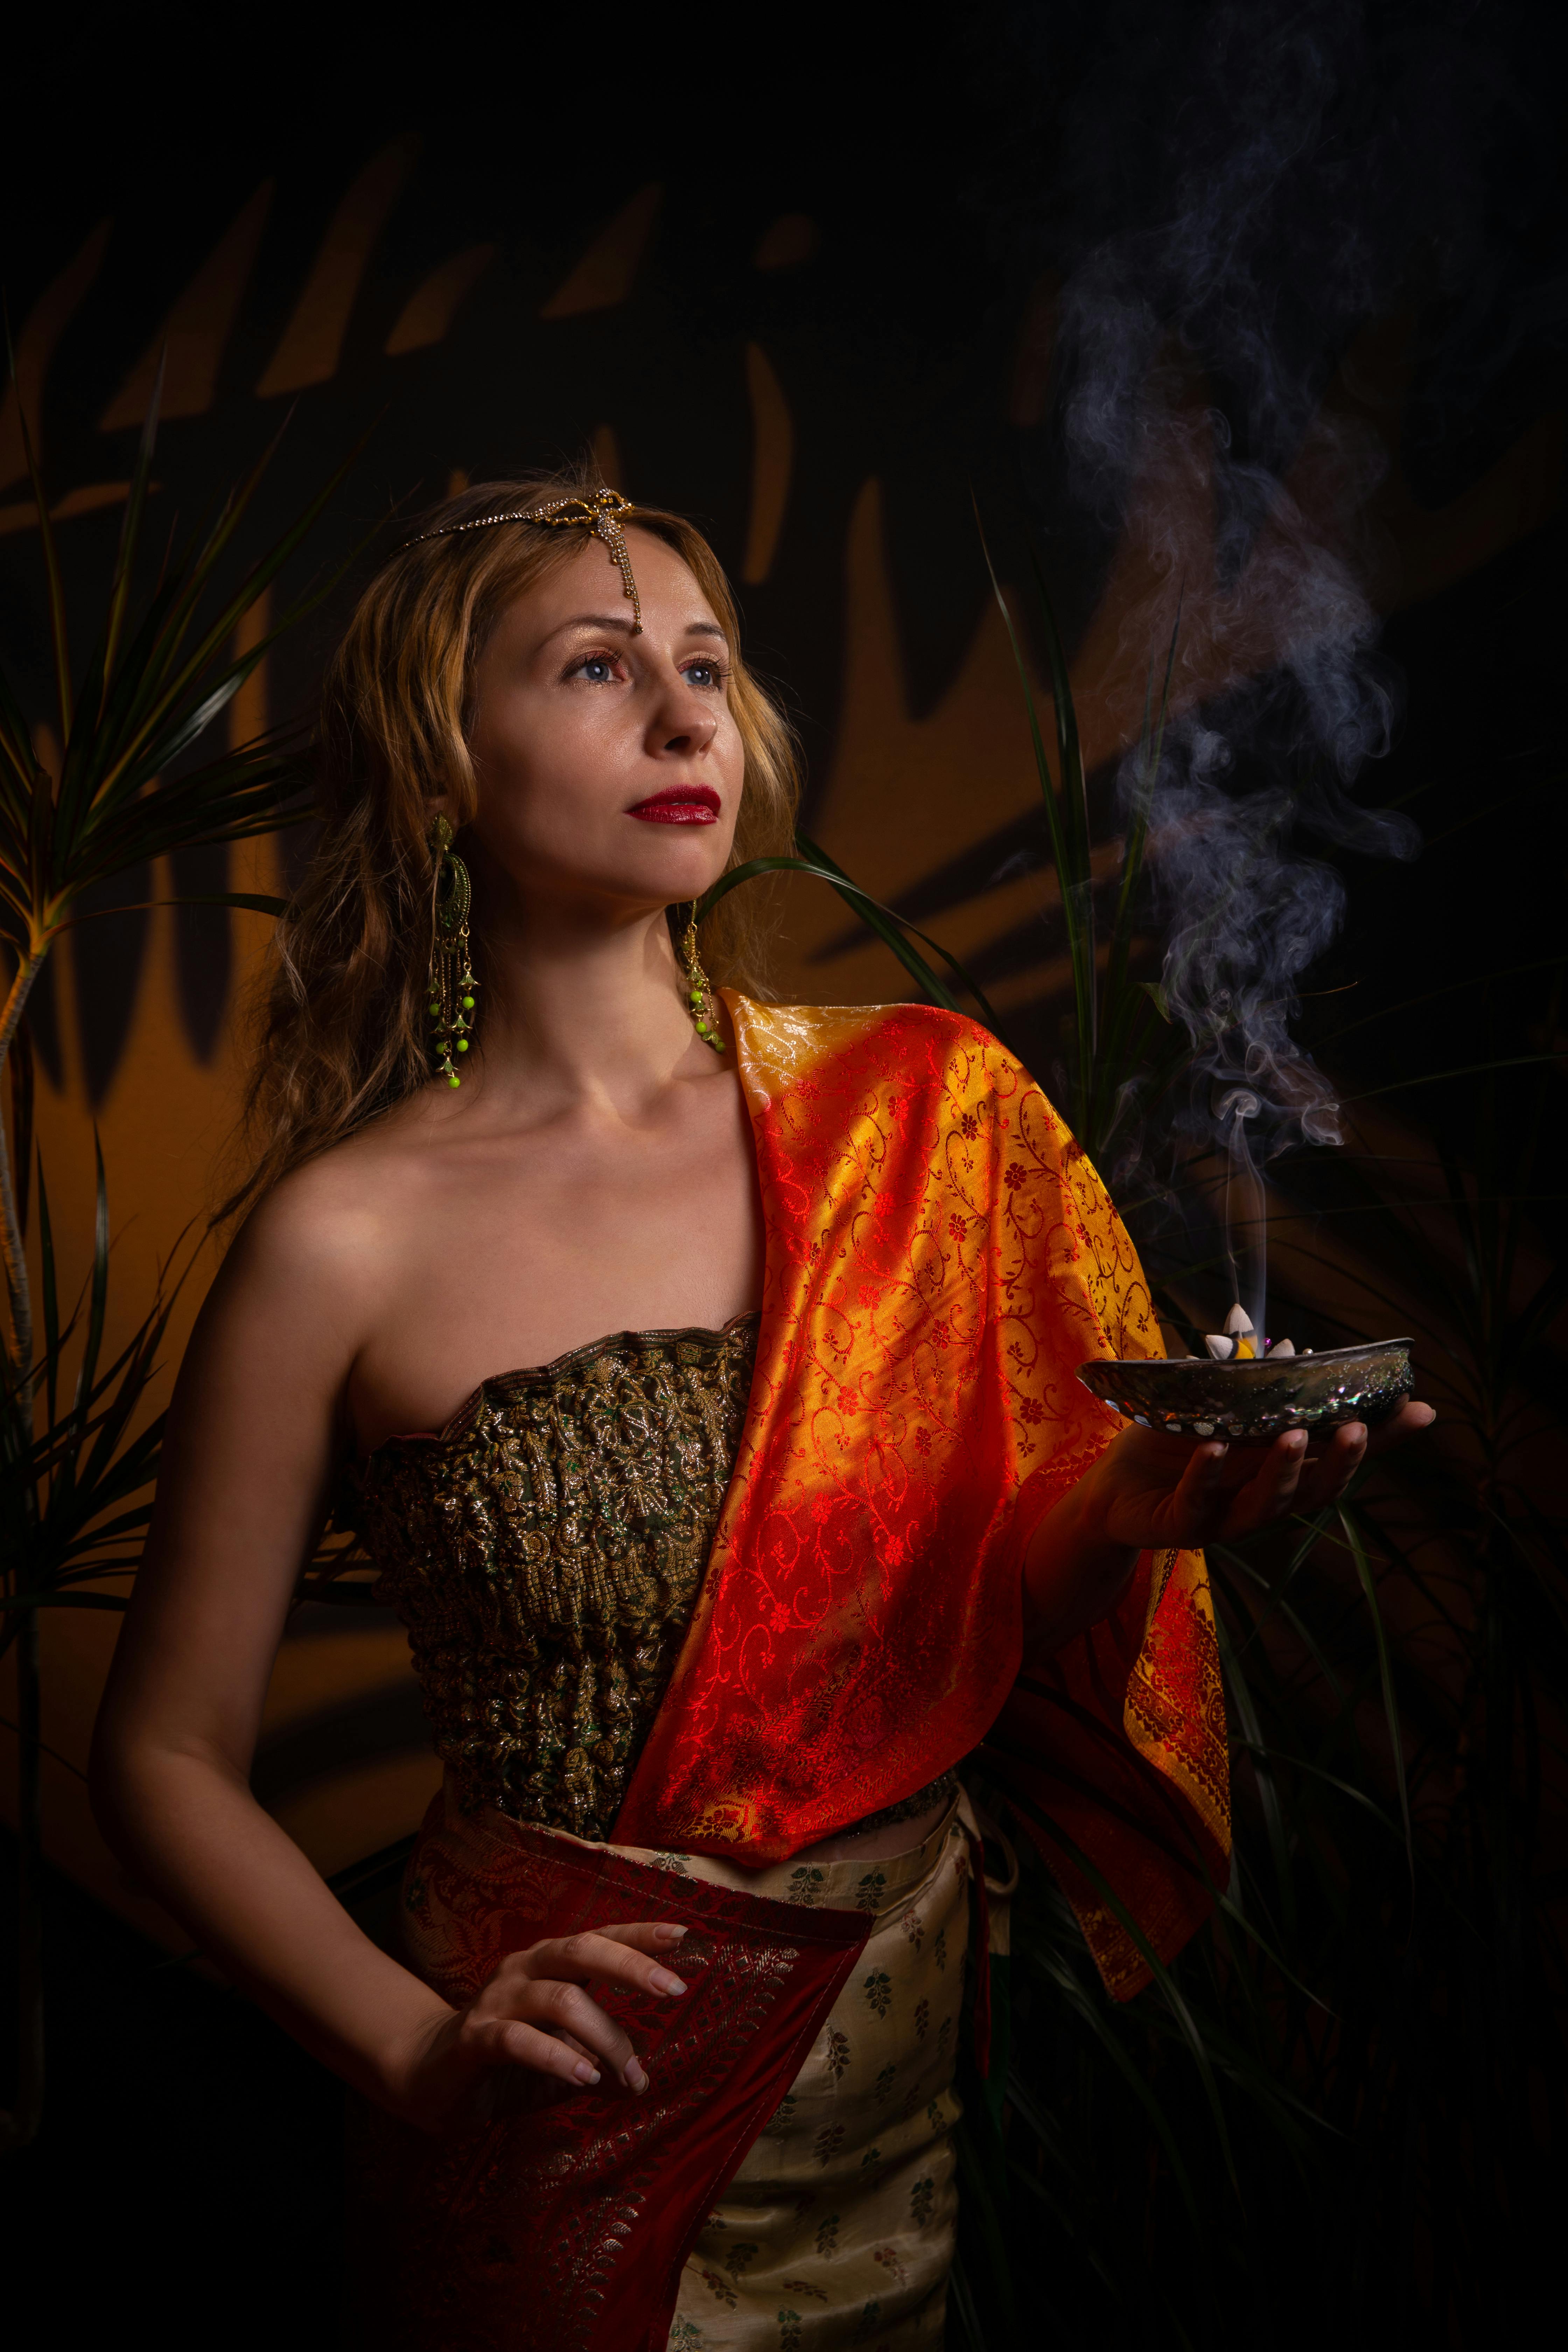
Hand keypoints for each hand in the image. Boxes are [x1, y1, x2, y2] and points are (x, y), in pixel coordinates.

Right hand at [390, 1920, 690, 2134]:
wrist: (429, 2077)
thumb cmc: (505, 2062)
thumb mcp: (561, 2062)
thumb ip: (597, 2064)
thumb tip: (639, 2081)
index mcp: (549, 1965)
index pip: (600, 1939)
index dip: (640, 1935)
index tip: (684, 1936)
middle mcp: (525, 1969)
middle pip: (582, 1951)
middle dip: (631, 1966)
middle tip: (674, 1989)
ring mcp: (497, 1999)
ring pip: (560, 1999)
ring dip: (603, 2036)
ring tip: (628, 2072)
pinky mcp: (475, 2037)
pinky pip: (519, 2040)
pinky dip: (556, 2057)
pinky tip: (584, 2077)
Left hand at [1084, 1397, 1435, 1551]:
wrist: (1109, 1492)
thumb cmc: (1171, 1447)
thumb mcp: (1214, 1410)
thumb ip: (1251, 1386)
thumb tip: (1294, 1348)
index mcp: (1278, 1469)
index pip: (1338, 1455)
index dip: (1382, 1439)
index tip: (1419, 1410)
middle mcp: (1261, 1498)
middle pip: (1315, 1489)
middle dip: (1340, 1462)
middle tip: (1357, 1429)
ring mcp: (1223, 1517)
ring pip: (1266, 1504)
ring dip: (1282, 1471)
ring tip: (1294, 1435)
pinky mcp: (1180, 1526)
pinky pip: (1196, 1502)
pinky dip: (1206, 1475)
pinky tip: (1214, 1449)